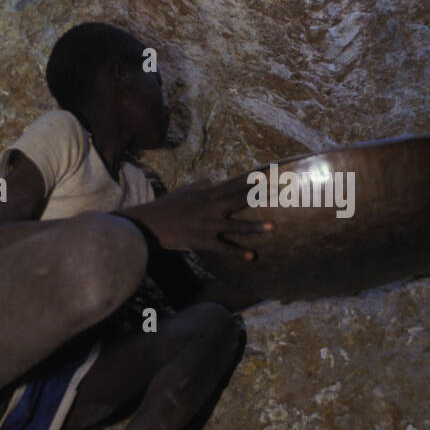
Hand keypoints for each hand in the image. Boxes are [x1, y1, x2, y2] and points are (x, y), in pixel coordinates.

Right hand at [135, 177, 274, 260]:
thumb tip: (214, 179)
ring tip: (273, 227)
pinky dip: (238, 252)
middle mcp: (211, 207)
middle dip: (259, 195)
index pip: (234, 183)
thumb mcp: (186, 191)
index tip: (268, 172)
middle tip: (278, 191)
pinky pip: (224, 247)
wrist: (151, 224)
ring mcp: (208, 225)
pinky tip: (252, 256)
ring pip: (236, 226)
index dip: (251, 178)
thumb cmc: (169, 206)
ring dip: (255, 227)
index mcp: (208, 194)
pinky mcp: (203, 241)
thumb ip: (202, 185)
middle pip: (239, 200)